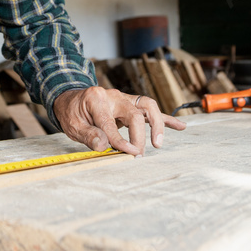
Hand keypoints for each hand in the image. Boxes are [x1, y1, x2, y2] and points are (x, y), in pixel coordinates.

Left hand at [52, 87, 185, 156]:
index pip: (111, 122)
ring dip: (157, 124)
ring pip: (147, 105)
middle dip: (140, 136)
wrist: (70, 99)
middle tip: (139, 155)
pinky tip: (180, 126)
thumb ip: (88, 135)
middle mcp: (113, 95)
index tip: (130, 155)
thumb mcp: (73, 125)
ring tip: (158, 143)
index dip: (120, 141)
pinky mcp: (130, 104)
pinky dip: (165, 118)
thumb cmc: (72, 113)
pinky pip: (150, 110)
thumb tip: (104, 146)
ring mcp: (124, 99)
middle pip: (135, 112)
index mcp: (96, 99)